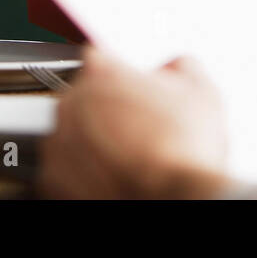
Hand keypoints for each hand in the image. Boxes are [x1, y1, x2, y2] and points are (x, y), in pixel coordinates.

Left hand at [38, 48, 231, 199]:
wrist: (170, 199)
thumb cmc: (181, 150)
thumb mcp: (201, 90)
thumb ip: (181, 67)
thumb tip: (177, 68)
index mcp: (101, 73)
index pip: (100, 58)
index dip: (121, 74)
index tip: (134, 88)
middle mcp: (71, 105)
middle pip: (84, 97)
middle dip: (108, 108)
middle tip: (141, 127)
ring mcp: (59, 144)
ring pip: (74, 133)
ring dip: (95, 141)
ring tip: (132, 156)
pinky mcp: (54, 181)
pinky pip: (68, 169)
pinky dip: (86, 173)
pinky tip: (116, 176)